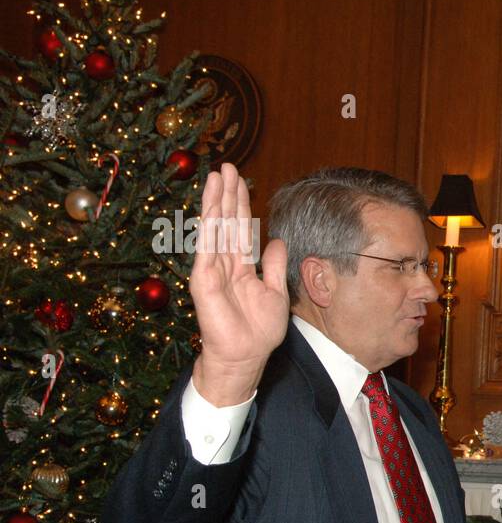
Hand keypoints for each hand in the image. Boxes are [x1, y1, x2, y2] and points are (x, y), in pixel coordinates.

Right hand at [190, 163, 289, 405]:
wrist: (245, 356)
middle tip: (226, 166)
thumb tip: (276, 241)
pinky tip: (211, 206)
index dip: (241, 203)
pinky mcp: (204, 279)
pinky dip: (209, 226)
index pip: (241, 227)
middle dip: (227, 194)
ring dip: (216, 202)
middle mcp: (225, 263)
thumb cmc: (258, 330)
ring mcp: (213, 269)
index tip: (239, 179)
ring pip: (215, 229)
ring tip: (216, 176)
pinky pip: (207, 248)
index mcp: (242, 265)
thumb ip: (274, 266)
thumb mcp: (276, 292)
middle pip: (227, 221)